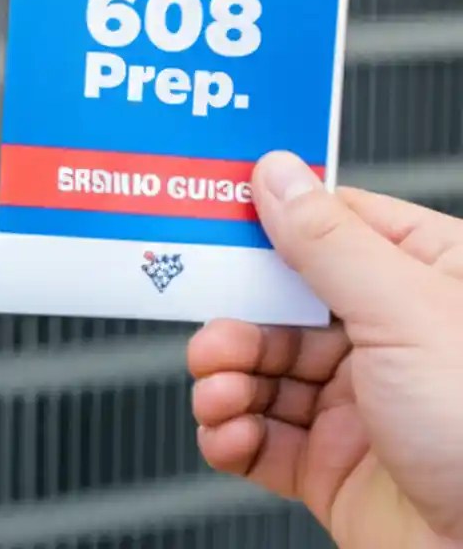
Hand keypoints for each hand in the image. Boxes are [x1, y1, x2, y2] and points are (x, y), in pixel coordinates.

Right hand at [188, 151, 462, 547]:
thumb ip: (329, 244)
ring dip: (225, 382)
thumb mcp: (405, 315)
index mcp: (431, 284)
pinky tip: (228, 433)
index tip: (216, 222)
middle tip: (213, 336)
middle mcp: (394, 342)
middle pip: (283, 308)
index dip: (272, 224)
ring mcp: (362, 407)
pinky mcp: (334, 468)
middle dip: (237, 324)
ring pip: (263, 374)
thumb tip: (277, 176)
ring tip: (219, 393)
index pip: (336, 228)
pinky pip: (260, 439)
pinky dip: (230, 435)